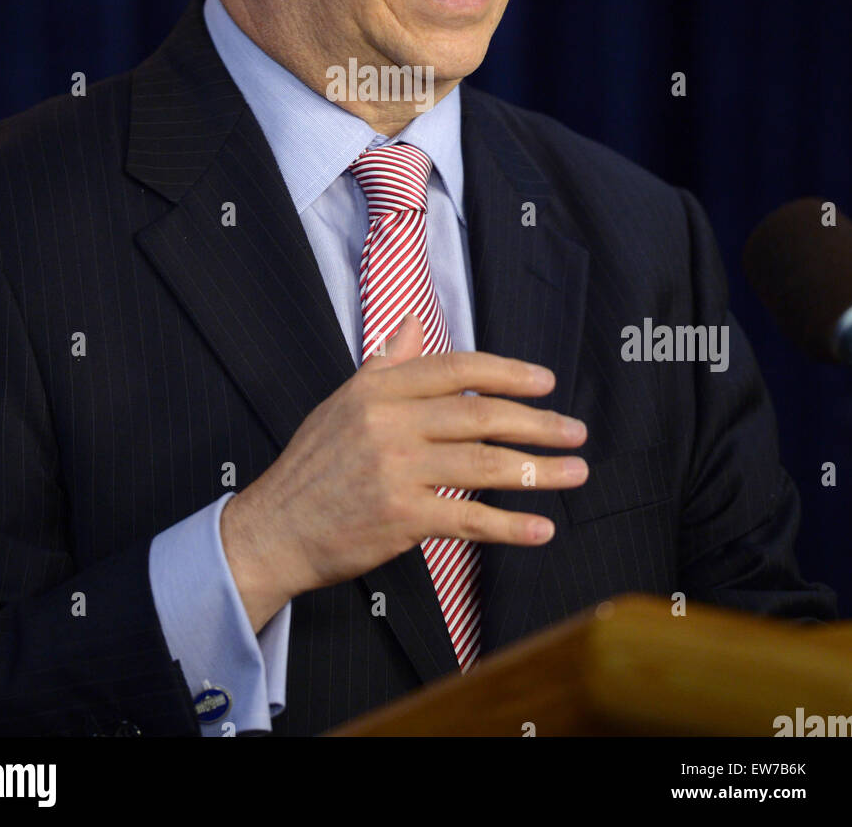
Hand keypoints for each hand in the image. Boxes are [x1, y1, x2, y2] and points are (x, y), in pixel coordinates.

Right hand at [220, 313, 587, 630]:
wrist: (275, 527)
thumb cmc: (314, 464)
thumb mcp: (344, 401)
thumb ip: (388, 363)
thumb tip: (415, 323)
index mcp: (379, 389)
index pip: (456, 369)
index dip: (507, 373)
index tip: (546, 382)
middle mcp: (389, 423)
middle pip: (480, 416)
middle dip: (537, 423)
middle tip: (576, 432)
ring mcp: (395, 471)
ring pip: (483, 467)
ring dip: (537, 471)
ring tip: (574, 473)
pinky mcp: (399, 518)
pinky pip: (467, 520)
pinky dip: (509, 527)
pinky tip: (541, 528)